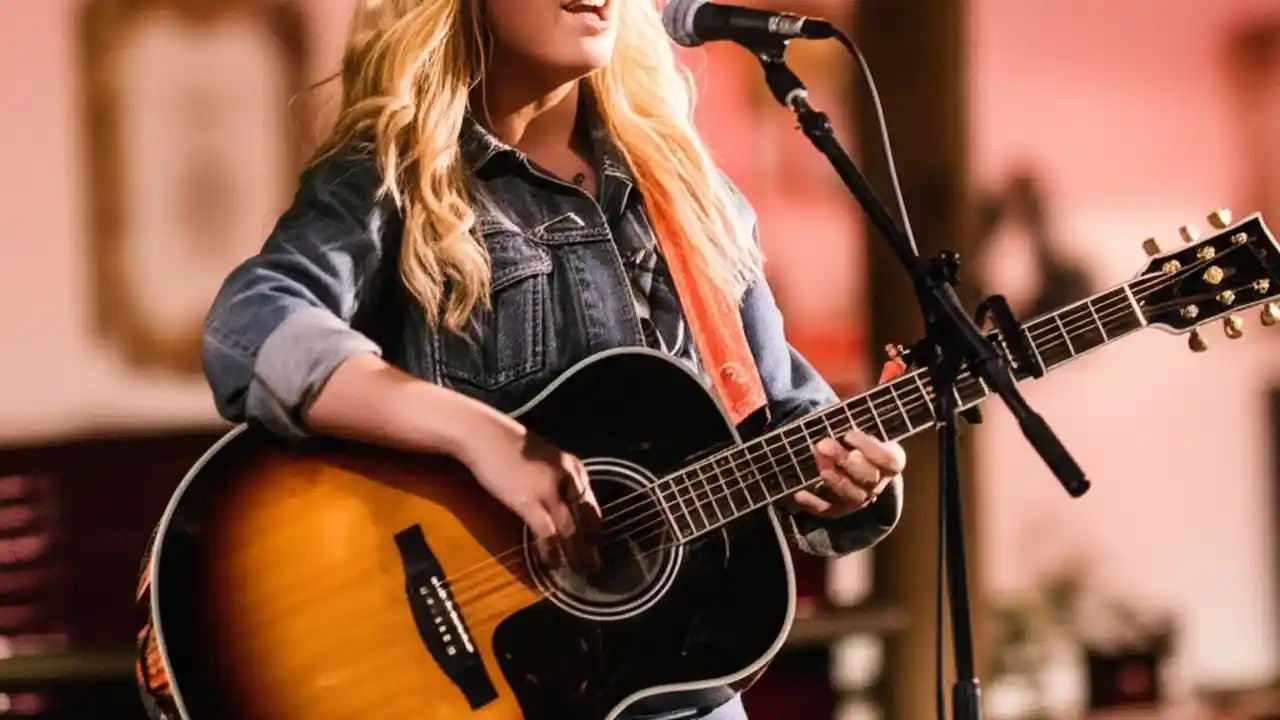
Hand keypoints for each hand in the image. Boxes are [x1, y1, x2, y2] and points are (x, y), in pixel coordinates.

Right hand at [458, 415, 601, 574]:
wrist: (483, 435)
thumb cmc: (508, 445)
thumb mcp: (543, 458)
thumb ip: (556, 478)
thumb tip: (561, 501)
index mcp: (573, 468)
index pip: (591, 504)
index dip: (596, 528)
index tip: (598, 545)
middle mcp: (567, 478)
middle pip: (586, 518)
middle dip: (593, 545)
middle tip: (596, 566)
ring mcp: (549, 491)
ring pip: (571, 529)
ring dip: (578, 554)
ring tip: (582, 571)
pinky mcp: (528, 501)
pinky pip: (547, 533)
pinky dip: (552, 551)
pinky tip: (555, 564)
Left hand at [785, 358, 909, 519]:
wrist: (841, 459)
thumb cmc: (851, 434)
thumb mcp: (861, 416)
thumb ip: (873, 400)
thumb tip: (892, 367)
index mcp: (890, 460)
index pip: (890, 461)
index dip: (871, 448)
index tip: (848, 433)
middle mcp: (877, 483)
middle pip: (868, 478)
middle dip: (845, 460)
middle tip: (823, 443)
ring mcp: (858, 499)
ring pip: (851, 496)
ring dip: (832, 479)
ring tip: (814, 461)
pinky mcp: (836, 510)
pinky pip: (827, 511)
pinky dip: (812, 503)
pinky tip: (797, 491)